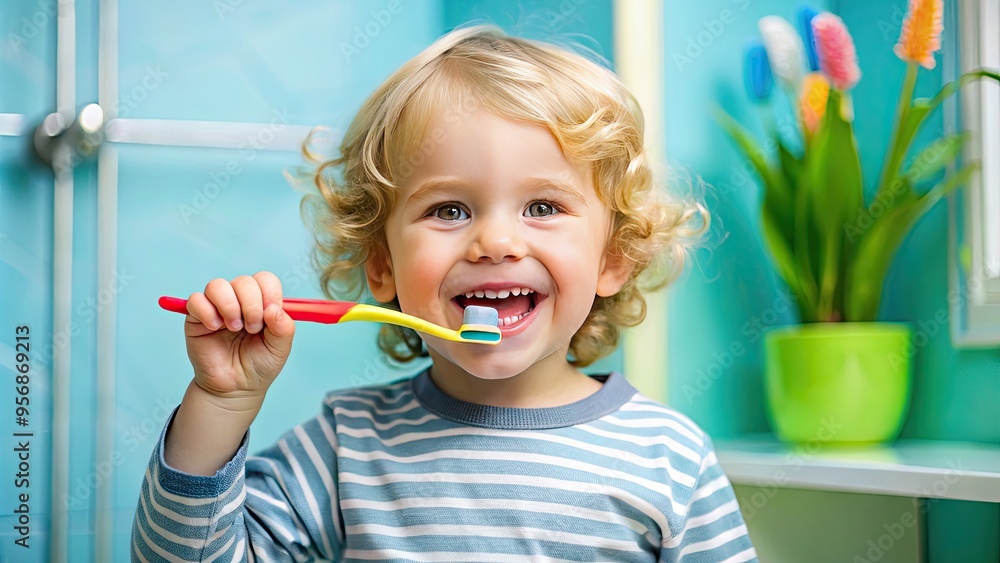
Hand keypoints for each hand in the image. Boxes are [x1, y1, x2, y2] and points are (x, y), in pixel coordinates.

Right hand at [182, 271, 294, 401]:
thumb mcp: (280, 348)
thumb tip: (274, 309)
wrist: (235, 388)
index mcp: (262, 303)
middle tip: (252, 329)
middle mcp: (239, 300)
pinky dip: (207, 312)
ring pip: (217, 285)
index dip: (269, 293)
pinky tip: (214, 328)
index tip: (270, 315)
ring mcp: (217, 307)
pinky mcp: (196, 317)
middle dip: (251, 305)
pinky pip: (196, 300)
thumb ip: (284, 327)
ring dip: (229, 307)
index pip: (265, 279)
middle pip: (243, 281)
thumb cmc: (258, 365)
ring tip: (233, 328)